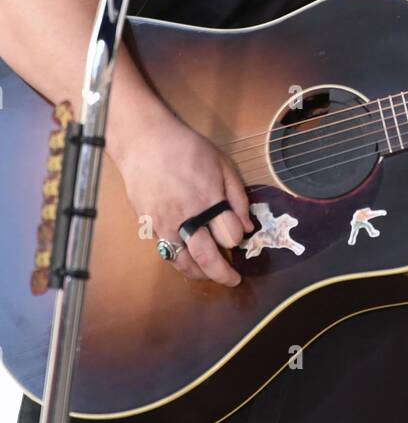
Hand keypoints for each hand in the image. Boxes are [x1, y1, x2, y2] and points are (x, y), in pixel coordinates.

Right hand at [111, 105, 253, 286]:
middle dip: (223, 274)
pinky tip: (189, 260)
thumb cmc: (187, 148)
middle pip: (208, 258)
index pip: (231, 235)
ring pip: (184, 263)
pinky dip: (180, 262)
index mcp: (209, 200)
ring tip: (211, 275)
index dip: (238, 238)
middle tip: (233, 280)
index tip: (239, 236)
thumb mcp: (223, 164)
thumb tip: (247, 226)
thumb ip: (238, 196)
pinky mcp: (148, 226)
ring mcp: (164, 225)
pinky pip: (166, 252)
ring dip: (200, 274)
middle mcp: (187, 218)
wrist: (144, 143)